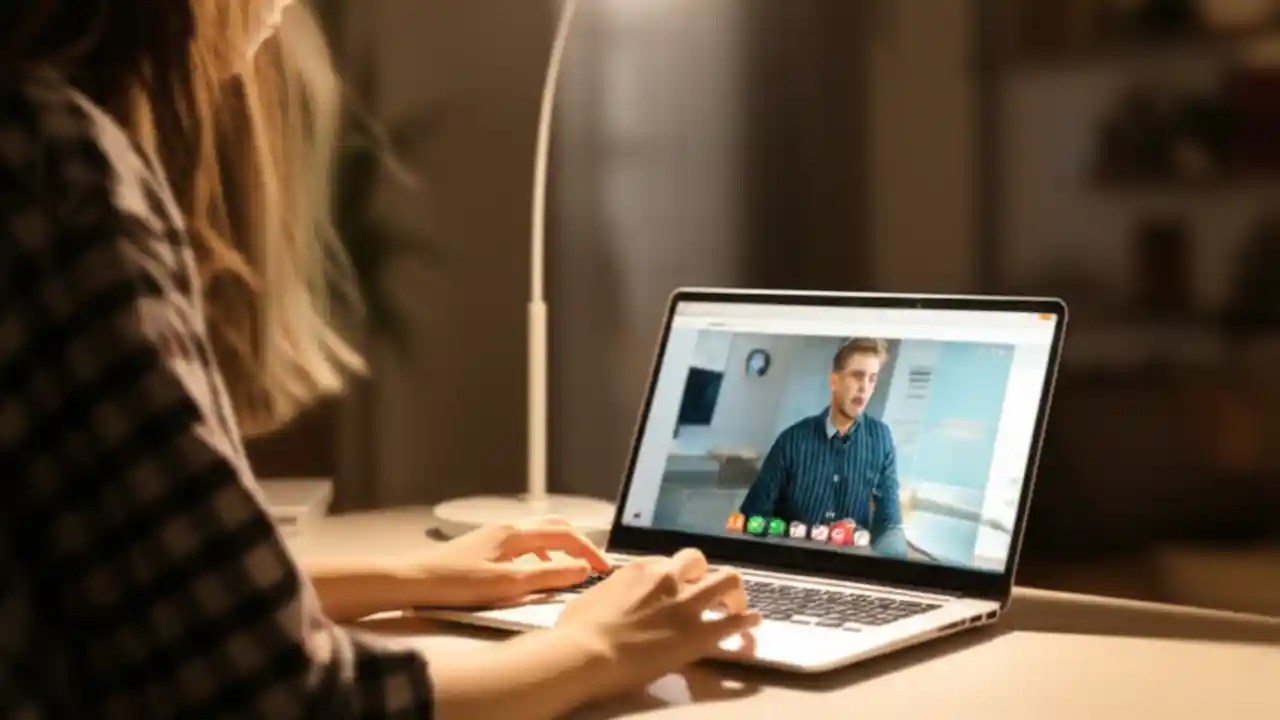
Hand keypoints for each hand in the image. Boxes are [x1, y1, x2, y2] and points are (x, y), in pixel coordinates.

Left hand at [412, 516, 611, 607]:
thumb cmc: (455, 583)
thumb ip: (547, 578)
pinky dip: (543, 555)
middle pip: (556, 527)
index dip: (589, 552)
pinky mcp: (487, 547)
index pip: (565, 536)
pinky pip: (526, 544)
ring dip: (562, 549)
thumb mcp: (507, 585)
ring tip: (573, 570)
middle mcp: (508, 528)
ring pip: (540, 535)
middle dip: (580, 543)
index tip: (603, 570)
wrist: (413, 581)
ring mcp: (496, 535)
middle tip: (596, 564)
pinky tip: (538, 574)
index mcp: (515, 533)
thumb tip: (581, 570)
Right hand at [553, 549, 761, 697]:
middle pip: (701, 563)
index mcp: (642, 568)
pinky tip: (753, 625)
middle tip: (709, 595)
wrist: (588, 652)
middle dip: (707, 576)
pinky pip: (735, 622)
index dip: (677, 576)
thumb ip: (612, 591)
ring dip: (734, 593)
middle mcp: (669, 577)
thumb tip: (610, 597)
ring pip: (728, 580)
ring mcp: (687, 604)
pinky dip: (747, 622)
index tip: (677, 590)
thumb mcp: (593, 596)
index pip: (670, 563)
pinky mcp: (699, 633)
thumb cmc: (578, 628)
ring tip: (738, 607)